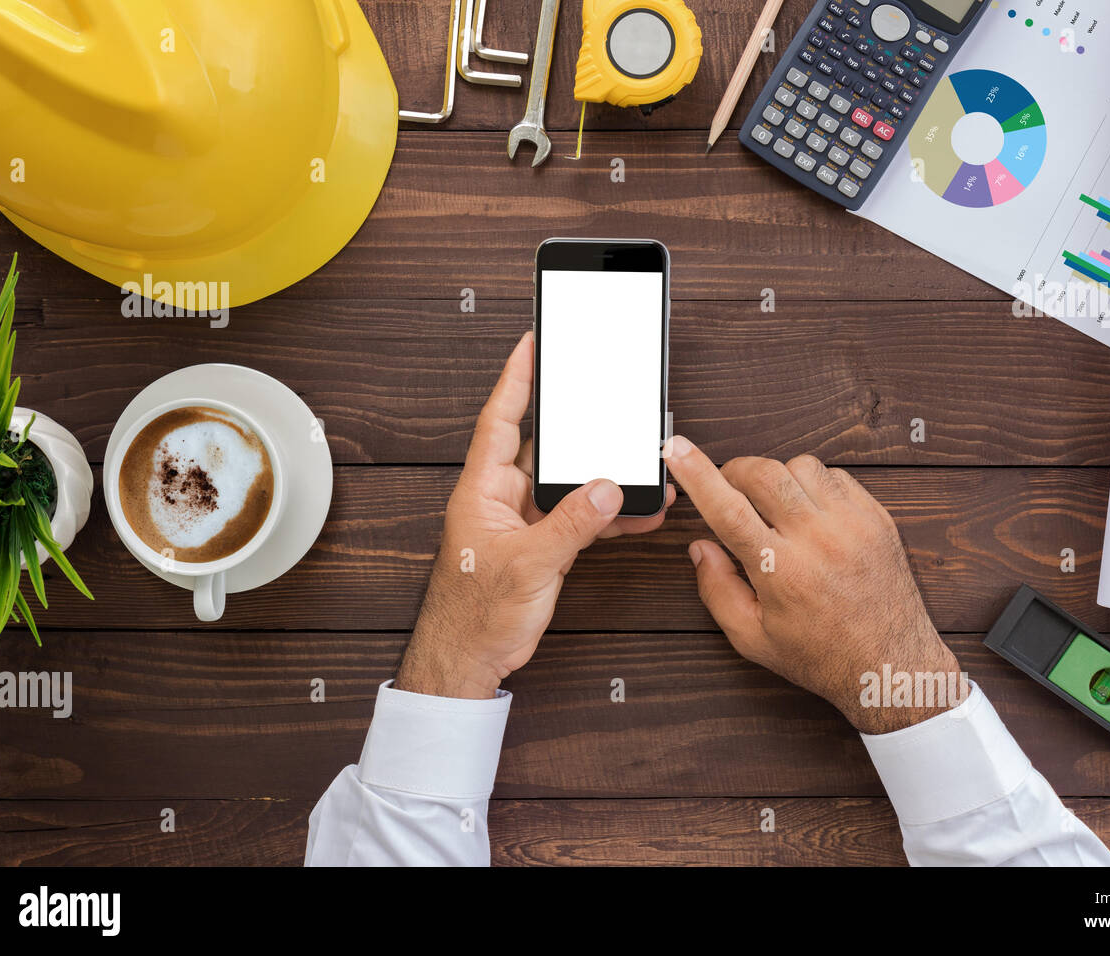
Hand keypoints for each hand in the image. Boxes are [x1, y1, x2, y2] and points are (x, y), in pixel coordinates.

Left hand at [398, 332, 673, 698]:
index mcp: (482, 490)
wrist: (468, 662)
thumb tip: (608, 488)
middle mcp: (501, 498)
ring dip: (602, 476)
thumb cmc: (473, 615)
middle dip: (577, 423)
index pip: (500, 418)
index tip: (533, 340)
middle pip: (542, 445)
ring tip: (641, 461)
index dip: (517, 378)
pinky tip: (640, 512)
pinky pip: (580, 518)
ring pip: (568, 483)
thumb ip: (571, 525)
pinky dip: (608, 515)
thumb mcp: (528, 565)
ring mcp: (522, 522)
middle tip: (603, 392)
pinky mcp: (541, 547)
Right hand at [663, 435, 964, 733]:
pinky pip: (836, 475)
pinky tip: (810, 511)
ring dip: (777, 477)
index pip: (727, 509)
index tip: (677, 449)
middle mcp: (819, 540)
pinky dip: (814, 483)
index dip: (696, 474)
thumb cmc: (822, 655)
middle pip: (763, 473)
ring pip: (801, 465)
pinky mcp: (877, 517)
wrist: (892, 665)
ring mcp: (852, 524)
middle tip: (730, 491)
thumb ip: (717, 590)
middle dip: (735, 472)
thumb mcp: (753, 638)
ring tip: (776, 507)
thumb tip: (700, 548)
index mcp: (782, 571)